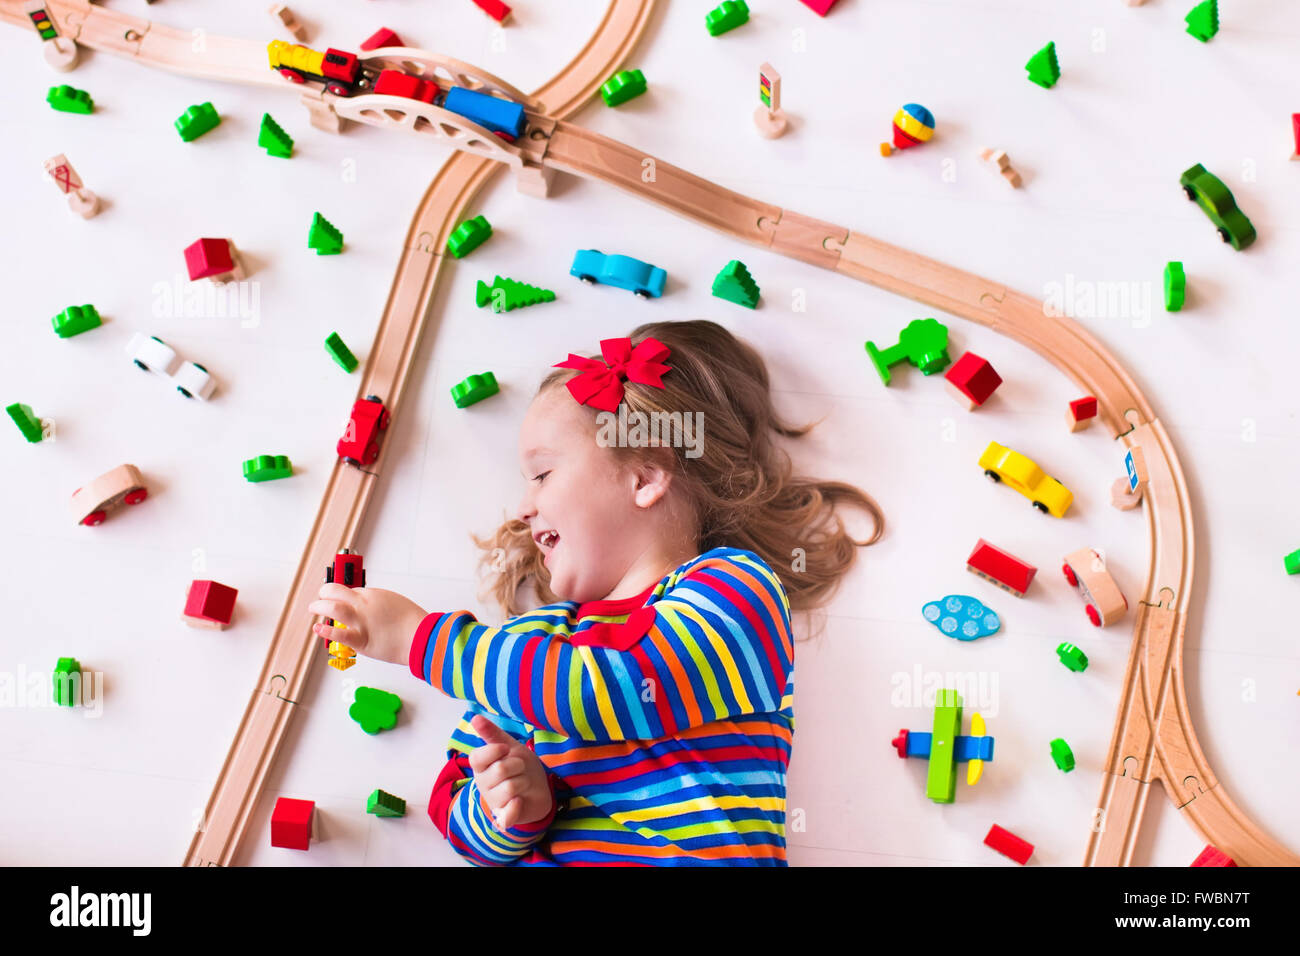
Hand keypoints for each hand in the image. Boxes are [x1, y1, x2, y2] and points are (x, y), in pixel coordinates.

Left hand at [307, 586, 426, 665]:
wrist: (421, 637)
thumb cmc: (413, 622)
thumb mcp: (394, 603)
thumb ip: (377, 604)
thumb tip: (368, 608)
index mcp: (373, 595)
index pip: (347, 590)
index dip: (339, 594)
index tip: (335, 597)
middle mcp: (364, 605)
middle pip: (335, 592)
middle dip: (323, 594)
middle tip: (320, 599)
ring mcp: (361, 621)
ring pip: (333, 608)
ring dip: (319, 607)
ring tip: (314, 609)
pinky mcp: (361, 640)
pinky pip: (339, 633)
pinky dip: (325, 631)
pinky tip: (318, 629)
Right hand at [469, 714, 553, 830]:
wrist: (538, 788)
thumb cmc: (520, 765)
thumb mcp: (509, 746)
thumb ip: (492, 733)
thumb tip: (475, 717)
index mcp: (480, 766)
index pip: (477, 757)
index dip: (495, 751)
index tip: (506, 749)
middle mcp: (483, 784)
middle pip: (501, 770)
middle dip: (518, 765)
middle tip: (520, 768)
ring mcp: (493, 801)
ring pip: (511, 787)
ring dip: (524, 781)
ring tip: (523, 782)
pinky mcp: (504, 817)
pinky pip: (508, 814)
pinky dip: (517, 806)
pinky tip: (519, 801)